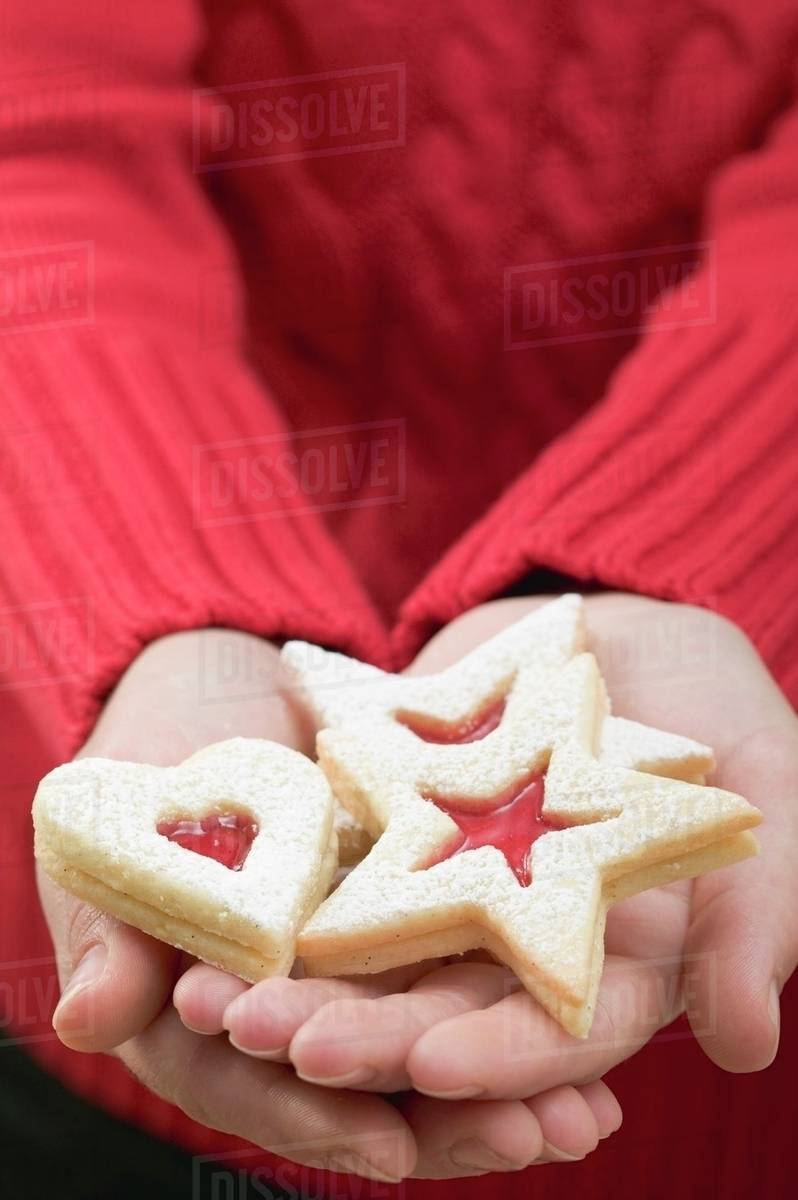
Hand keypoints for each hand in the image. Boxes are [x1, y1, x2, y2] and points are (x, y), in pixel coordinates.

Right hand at [37, 626, 620, 1178]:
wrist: (216, 684)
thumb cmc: (143, 767)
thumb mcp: (113, 840)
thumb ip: (112, 933)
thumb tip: (91, 1018)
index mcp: (204, 1015)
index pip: (251, 1086)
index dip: (314, 1117)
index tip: (388, 1148)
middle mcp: (291, 1007)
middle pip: (360, 1086)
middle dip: (443, 1120)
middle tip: (527, 1142)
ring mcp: (356, 963)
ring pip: (427, 1040)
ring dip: (506, 1086)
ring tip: (585, 1117)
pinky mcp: (414, 905)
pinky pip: (469, 962)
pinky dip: (523, 997)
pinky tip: (589, 1029)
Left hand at [187, 595, 795, 1107]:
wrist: (633, 625)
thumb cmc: (725, 713)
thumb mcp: (769, 799)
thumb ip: (756, 916)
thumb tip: (743, 1041)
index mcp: (611, 964)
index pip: (555, 1035)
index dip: (501, 1058)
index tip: (433, 1067)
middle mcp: (519, 942)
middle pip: (440, 1008)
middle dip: (361, 1032)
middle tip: (270, 1039)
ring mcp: (451, 884)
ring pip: (368, 954)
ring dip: (294, 980)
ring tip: (212, 997)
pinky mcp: (397, 823)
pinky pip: (334, 865)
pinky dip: (281, 892)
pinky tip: (217, 906)